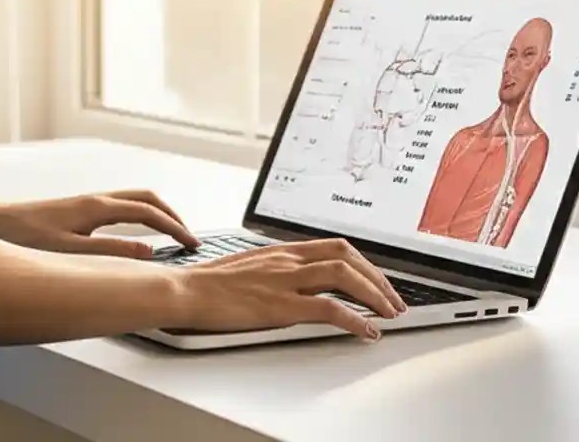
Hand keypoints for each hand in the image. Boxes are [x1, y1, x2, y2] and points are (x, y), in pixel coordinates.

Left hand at [0, 190, 201, 258]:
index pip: (149, 212)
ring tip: (171, 236)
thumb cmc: (25, 237)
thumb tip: (149, 254)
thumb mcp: (70, 252)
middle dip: (172, 216)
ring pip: (134, 200)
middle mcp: (96, 200)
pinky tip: (137, 236)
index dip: (175, 228)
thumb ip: (111, 254)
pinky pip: (121, 207)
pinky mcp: (79, 211)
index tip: (192, 244)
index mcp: (97, 207)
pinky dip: (140, 217)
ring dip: (157, 214)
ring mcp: (88, 203)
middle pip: (147, 199)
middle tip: (189, 238)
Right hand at [177, 238, 407, 340]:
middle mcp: (287, 260)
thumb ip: (276, 270)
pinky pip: (328, 308)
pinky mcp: (279, 305)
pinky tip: (365, 331)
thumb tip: (295, 281)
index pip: (335, 247)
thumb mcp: (249, 267)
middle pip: (347, 257)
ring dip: (374, 295)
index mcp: (282, 251)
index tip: (376, 280)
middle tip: (392, 300)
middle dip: (377, 278)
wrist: (186, 290)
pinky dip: (354, 319)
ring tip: (389, 314)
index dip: (363, 264)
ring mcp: (285, 280)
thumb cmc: (209, 284)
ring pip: (344, 276)